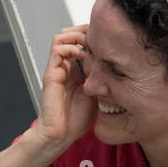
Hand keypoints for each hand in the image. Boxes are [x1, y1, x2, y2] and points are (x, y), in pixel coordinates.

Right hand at [33, 25, 96, 150]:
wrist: (61, 135)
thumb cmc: (76, 121)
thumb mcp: (96, 96)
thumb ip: (101, 81)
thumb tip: (116, 71)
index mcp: (75, 72)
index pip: (80, 45)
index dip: (92, 38)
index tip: (107, 39)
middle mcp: (65, 67)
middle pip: (69, 36)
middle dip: (84, 32)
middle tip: (98, 36)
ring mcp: (57, 69)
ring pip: (61, 38)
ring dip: (76, 36)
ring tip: (89, 43)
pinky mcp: (51, 73)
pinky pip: (57, 50)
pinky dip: (70, 47)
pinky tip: (81, 55)